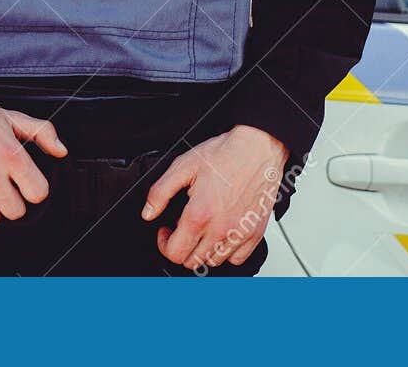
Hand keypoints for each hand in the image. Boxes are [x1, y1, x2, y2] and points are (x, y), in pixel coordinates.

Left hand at [143, 125, 289, 270]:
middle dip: (182, 247)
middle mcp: (221, 228)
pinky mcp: (256, 232)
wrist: (259, 147)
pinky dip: (228, 252)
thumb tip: (148, 212)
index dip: (164, 243)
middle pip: (192, 262)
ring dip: (204, 250)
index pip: (174, 253)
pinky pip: (238, 258)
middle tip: (183, 229)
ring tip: (203, 230)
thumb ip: (160, 191)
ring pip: (214, 262)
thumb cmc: (227, 154)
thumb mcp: (184, 165)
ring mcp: (240, 233)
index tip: (166, 231)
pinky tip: (223, 234)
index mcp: (200, 214)